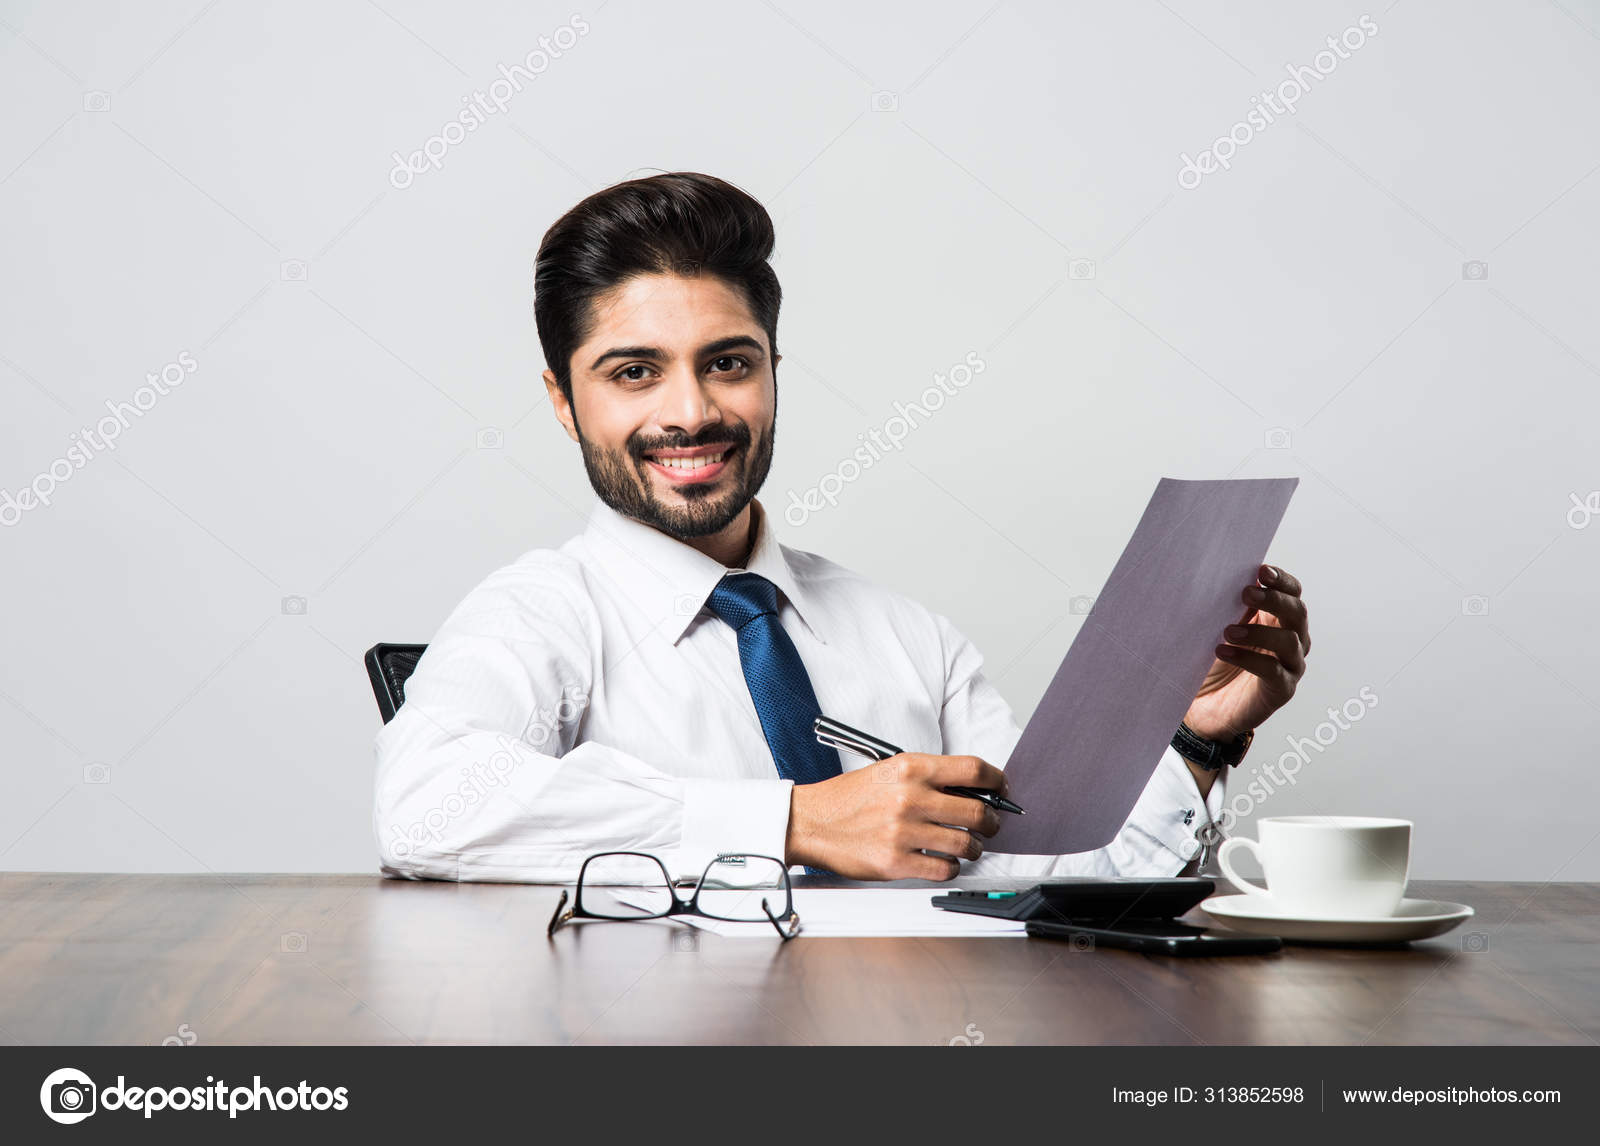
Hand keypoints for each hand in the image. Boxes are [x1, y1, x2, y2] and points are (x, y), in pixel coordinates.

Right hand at [784, 753, 1005, 880]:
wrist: (810, 821)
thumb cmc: (848, 798)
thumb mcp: (888, 771)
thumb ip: (928, 778)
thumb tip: (971, 790)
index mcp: (910, 768)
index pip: (972, 769)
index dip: (997, 780)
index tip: (1001, 789)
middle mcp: (910, 797)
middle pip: (977, 811)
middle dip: (991, 821)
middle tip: (989, 826)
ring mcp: (904, 831)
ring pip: (965, 844)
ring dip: (973, 848)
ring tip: (966, 846)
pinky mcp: (896, 862)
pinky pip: (944, 869)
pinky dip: (950, 868)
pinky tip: (942, 861)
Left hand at [1183, 564, 1309, 741]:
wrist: (1204, 705)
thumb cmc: (1214, 660)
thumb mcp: (1220, 626)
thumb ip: (1229, 605)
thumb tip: (1222, 575)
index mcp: (1279, 617)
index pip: (1292, 592)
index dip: (1281, 580)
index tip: (1261, 570)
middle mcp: (1293, 639)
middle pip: (1297, 612)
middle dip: (1274, 599)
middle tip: (1246, 592)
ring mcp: (1290, 665)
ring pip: (1289, 641)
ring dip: (1258, 631)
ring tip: (1228, 630)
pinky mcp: (1282, 690)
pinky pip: (1273, 672)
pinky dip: (1249, 659)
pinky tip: (1224, 652)